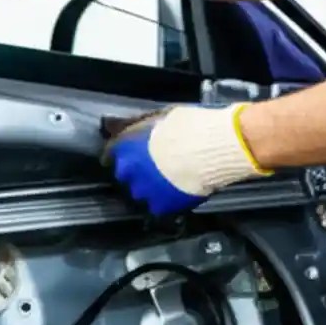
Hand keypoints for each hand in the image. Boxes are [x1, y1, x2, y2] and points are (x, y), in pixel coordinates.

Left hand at [103, 105, 269, 216]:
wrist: (215, 148)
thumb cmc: (190, 126)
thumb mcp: (159, 117)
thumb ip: (139, 128)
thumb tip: (122, 127)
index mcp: (124, 148)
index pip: (110, 154)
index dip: (119, 154)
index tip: (127, 156)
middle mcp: (128, 172)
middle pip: (124, 176)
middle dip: (134, 172)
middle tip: (152, 168)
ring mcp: (144, 191)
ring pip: (140, 193)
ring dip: (149, 189)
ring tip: (166, 183)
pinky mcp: (163, 207)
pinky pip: (159, 207)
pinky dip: (166, 202)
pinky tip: (176, 194)